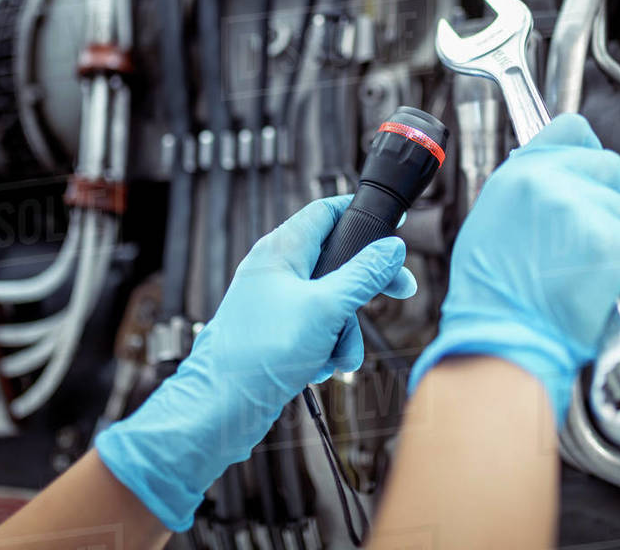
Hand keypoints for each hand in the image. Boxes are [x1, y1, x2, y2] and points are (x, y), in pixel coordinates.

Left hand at [95, 195, 415, 531]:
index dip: (360, 215)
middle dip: (364, 286)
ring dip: (344, 330)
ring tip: (338, 354)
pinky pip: (315, 329)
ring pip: (330, 301)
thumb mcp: (326, 309)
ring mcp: (274, 302)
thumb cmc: (262, 353)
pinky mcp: (275, 332)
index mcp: (280, 250)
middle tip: (399, 291)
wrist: (221, 409)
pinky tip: (319, 368)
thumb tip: (392, 249)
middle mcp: (275, 270)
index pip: (326, 211)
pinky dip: (325, 347)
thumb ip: (364, 275)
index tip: (391, 229)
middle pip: (336, 261)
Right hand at [409, 113, 619, 421]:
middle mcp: (550, 184)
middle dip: (605, 204)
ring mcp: (583, 211)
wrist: (502, 342)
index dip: (586, 152)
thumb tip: (560, 178)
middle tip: (581, 241)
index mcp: (518, 176)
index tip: (588, 172)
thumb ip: (529, 191)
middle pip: (610, 168)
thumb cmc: (493, 297)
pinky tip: (598, 286)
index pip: (572, 129)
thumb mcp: (492, 222)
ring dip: (617, 241)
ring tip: (582, 272)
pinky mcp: (612, 244)